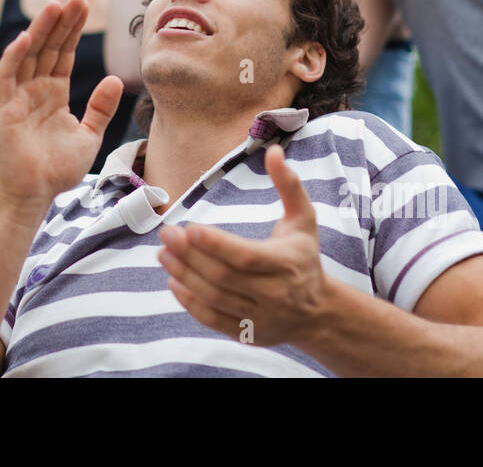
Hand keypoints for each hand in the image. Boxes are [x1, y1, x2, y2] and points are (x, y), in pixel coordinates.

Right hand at [0, 0, 123, 208]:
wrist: (35, 193)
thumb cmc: (58, 168)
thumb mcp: (89, 135)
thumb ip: (100, 108)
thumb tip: (115, 80)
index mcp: (54, 93)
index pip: (63, 53)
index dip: (72, 30)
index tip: (84, 6)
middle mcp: (35, 89)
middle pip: (48, 48)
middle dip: (61, 22)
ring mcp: (18, 97)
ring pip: (28, 55)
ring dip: (40, 31)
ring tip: (55, 6)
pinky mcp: (4, 109)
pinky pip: (7, 77)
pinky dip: (14, 57)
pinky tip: (26, 38)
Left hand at [159, 145, 329, 345]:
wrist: (319, 312)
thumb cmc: (304, 257)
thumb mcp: (303, 219)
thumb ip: (289, 185)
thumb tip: (274, 150)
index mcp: (286, 264)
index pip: (245, 257)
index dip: (215, 244)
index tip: (189, 227)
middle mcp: (274, 294)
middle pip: (223, 277)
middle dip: (190, 255)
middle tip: (166, 235)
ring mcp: (260, 318)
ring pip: (214, 297)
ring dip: (184, 275)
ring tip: (163, 254)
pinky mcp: (247, 333)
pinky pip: (212, 319)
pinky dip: (189, 302)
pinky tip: (173, 281)